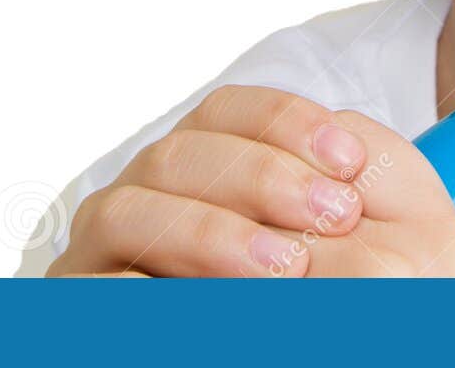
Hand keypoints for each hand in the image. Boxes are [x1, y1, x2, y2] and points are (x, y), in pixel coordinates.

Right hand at [47, 84, 454, 276]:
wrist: (344, 341)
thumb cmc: (347, 301)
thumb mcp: (372, 243)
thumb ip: (366, 187)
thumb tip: (348, 171)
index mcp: (207, 166)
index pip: (227, 113)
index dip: (284, 123)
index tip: (349, 160)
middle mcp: (148, 198)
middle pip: (177, 153)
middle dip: (260, 175)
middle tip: (333, 217)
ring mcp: (104, 253)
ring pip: (127, 210)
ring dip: (209, 232)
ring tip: (285, 269)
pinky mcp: (83, 303)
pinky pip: (94, 286)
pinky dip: (140, 288)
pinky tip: (203, 303)